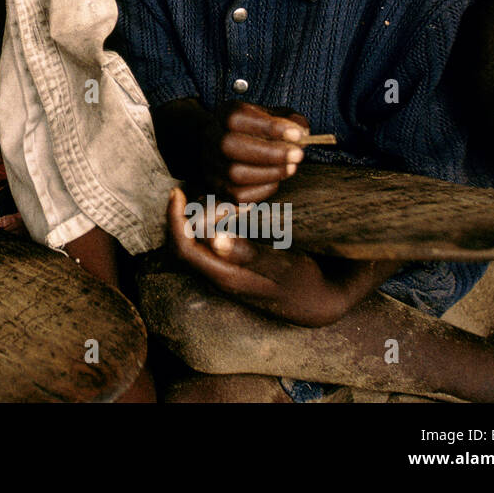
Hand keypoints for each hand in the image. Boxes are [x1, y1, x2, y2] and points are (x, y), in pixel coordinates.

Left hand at [167, 187, 351, 326]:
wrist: (319, 301)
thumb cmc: (305, 281)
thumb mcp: (283, 266)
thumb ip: (248, 253)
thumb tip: (215, 239)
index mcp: (225, 277)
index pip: (183, 249)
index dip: (174, 220)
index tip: (177, 193)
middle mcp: (218, 278)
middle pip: (182, 244)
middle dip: (184, 215)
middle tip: (199, 191)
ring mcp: (224, 273)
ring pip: (194, 242)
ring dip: (197, 216)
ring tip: (214, 197)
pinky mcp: (232, 267)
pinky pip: (207, 242)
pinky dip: (209, 222)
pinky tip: (225, 207)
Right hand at [197, 102, 307, 202]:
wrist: (231, 148)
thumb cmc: (257, 132)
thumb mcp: (273, 118)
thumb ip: (289, 122)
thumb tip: (302, 134)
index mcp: (224, 114)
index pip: (237, 117)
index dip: (268, 127)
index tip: (297, 134)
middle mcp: (211, 137)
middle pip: (230, 145)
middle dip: (269, 153)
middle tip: (297, 155)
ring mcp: (211, 164)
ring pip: (234, 173)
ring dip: (269, 172)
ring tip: (291, 168)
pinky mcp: (217, 186)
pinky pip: (238, 194)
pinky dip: (262, 189)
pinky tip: (275, 180)